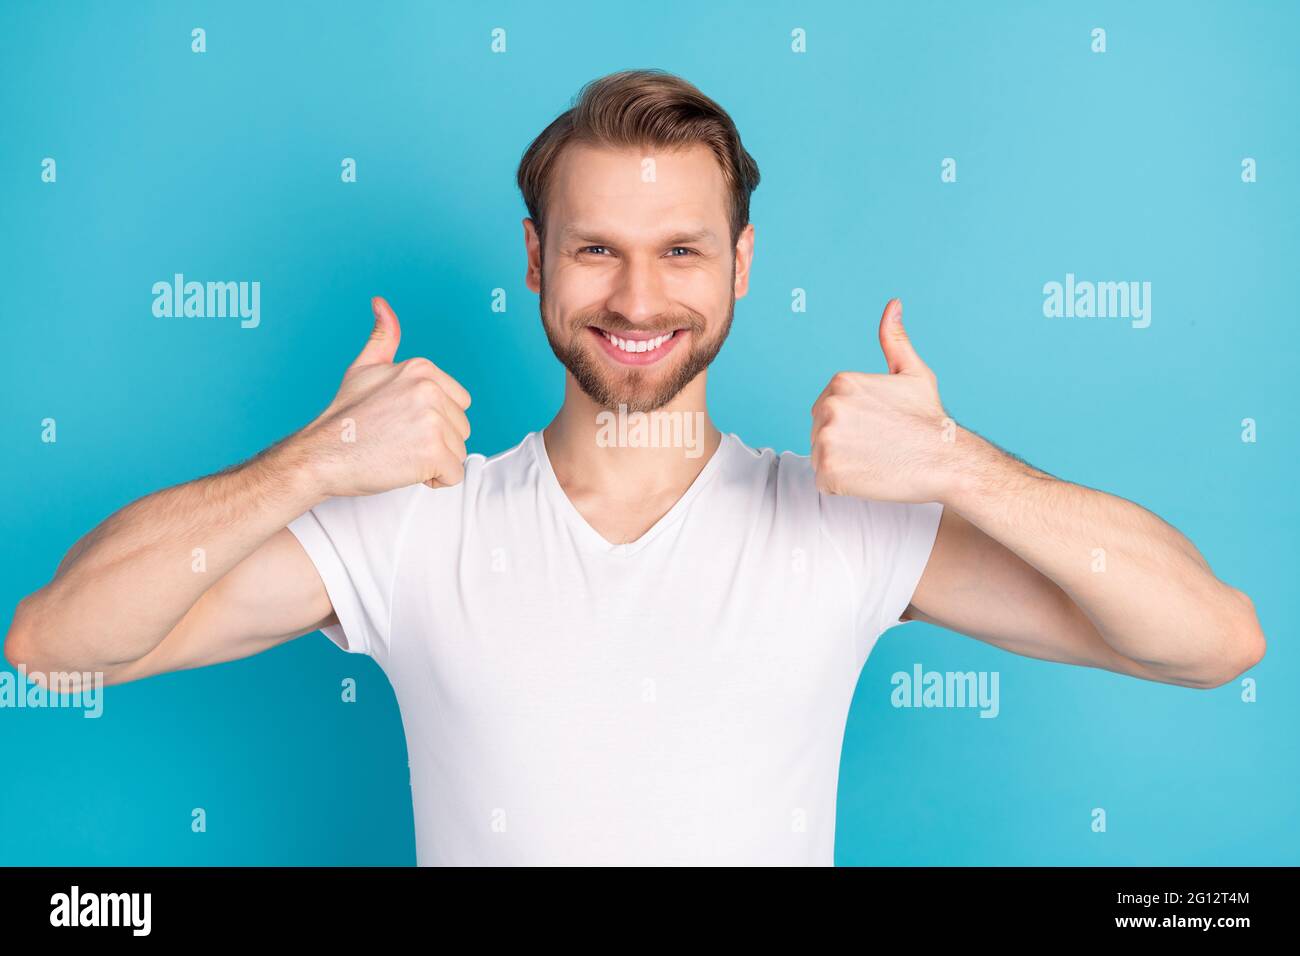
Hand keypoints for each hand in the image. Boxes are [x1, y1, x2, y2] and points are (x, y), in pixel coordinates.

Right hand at [297, 297, 471, 496]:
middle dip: (436, 441)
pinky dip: (434, 480)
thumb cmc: (343, 418)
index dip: (435, 419)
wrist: (320, 454)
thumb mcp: (363, 368)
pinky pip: (454, 475)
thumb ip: (383, 337)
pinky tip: (405, 468)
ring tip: (399, 453)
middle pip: (462, 427)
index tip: (404, 423)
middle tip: (398, 440)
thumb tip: (381, 304)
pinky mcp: (433, 451)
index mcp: (421, 369)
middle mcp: (430, 389)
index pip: (459, 402)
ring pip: (458, 451)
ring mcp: (433, 420)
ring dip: (434, 461)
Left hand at [810, 299, 955, 502]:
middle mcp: (828, 407)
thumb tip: (892, 305)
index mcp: (840, 382)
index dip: (853, 424)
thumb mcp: (912, 373)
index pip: (828, 410)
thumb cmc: (931, 420)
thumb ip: (894, 341)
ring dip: (844, 464)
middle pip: (820, 432)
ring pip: (821, 456)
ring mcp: (826, 439)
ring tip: (876, 460)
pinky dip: (843, 484)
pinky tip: (870, 476)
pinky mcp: (828, 471)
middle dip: (844, 443)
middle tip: (879, 447)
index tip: (879, 429)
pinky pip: (824, 481)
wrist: (948, 460)